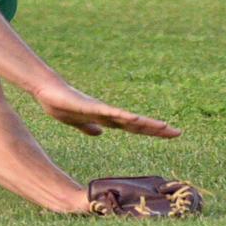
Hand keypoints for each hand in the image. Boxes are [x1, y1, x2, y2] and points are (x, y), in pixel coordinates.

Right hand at [33, 82, 180, 137]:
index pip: (136, 126)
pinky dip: (122, 116)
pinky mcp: (91, 105)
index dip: (153, 130)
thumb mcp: (79, 122)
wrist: (47, 92)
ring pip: (128, 118)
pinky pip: (109, 112)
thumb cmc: (61, 104)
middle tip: (178, 133)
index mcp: (108, 119)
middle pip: (138, 123)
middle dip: (157, 128)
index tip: (171, 133)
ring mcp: (101, 109)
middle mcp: (109, 113)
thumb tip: (99, 133)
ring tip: (163, 127)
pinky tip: (134, 119)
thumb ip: (90, 127)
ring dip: (146, 123)